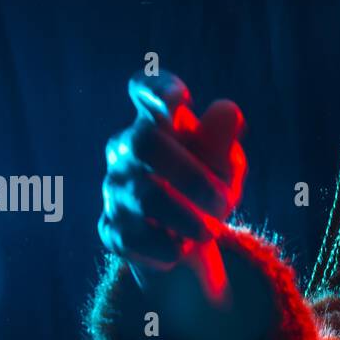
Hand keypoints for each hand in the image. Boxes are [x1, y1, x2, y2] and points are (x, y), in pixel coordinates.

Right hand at [99, 72, 270, 339]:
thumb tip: (228, 111)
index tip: (182, 98)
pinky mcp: (111, 230)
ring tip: (210, 232)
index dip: (157, 89)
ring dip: (188, 218)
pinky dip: (167, 248)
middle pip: (144, 143)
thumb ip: (222, 143)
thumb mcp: (224, 169)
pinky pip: (136, 239)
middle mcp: (127, 151)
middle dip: (192, 176)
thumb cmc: (205, 191)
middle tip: (225, 204)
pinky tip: (179, 250)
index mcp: (157, 123)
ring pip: (145, 197)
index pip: (145, 90)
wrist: (186, 247)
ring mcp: (115, 190)